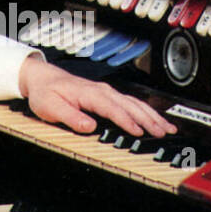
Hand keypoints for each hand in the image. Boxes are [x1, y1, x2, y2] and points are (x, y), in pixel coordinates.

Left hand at [17, 55, 176, 136]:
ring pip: (135, 103)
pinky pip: (132, 103)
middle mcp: (102, 91)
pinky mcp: (108, 96)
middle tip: (162, 133)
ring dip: (152, 116)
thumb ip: (70, 117)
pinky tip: (155, 120)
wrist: (43, 78)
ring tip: (167, 128)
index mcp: (90, 94)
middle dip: (148, 119)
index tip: (137, 132)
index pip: (112, 108)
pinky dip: (146, 112)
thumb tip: (89, 126)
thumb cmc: (46, 93)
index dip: (126, 121)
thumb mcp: (50, 107)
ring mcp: (107, 92)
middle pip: (130, 105)